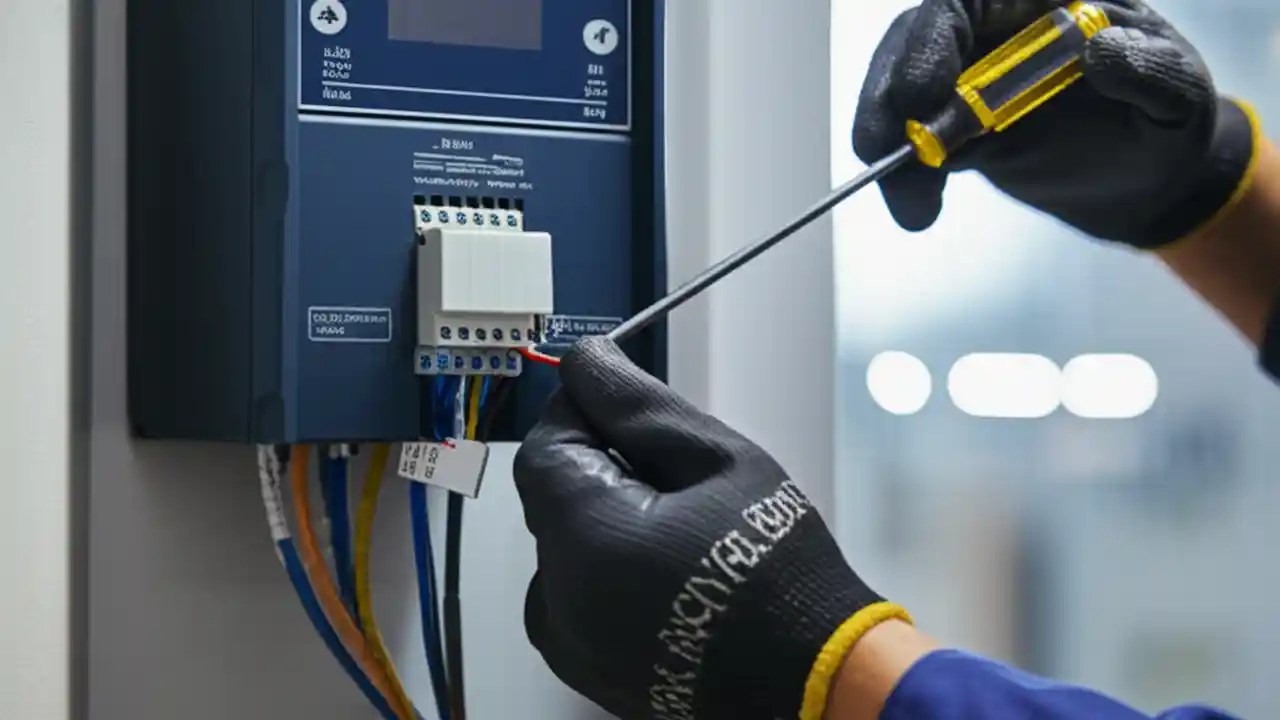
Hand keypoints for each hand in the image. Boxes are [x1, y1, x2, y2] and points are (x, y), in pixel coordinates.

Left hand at [513, 338, 910, 719]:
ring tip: (686, 535)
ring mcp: (567, 640)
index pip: (544, 444)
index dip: (583, 413)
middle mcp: (559, 597)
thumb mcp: (717, 461)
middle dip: (605, 470)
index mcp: (585, 539)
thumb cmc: (779, 572)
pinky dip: (611, 569)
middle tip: (681, 480)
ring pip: (566, 542)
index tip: (623, 406)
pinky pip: (576, 591)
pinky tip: (673, 572)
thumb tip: (586, 361)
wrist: (812, 676)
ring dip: (610, 520)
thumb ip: (637, 405)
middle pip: (554, 495)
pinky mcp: (582, 666)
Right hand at [852, 0, 1258, 248]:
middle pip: (914, 42)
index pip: (965, 0)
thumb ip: (1151, 69)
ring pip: (899, 95)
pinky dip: (904, 178)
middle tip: (883, 153)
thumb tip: (1101, 52)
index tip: (921, 95)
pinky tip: (918, 210)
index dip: (931, 38)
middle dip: (887, 96)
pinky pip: (911, 144)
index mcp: (1042, 2)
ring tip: (911, 206)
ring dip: (887, 147)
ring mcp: (967, 79)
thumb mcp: (1179, 93)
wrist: (1147, 177)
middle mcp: (993, 30)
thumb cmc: (1169, 120)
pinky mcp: (953, 128)